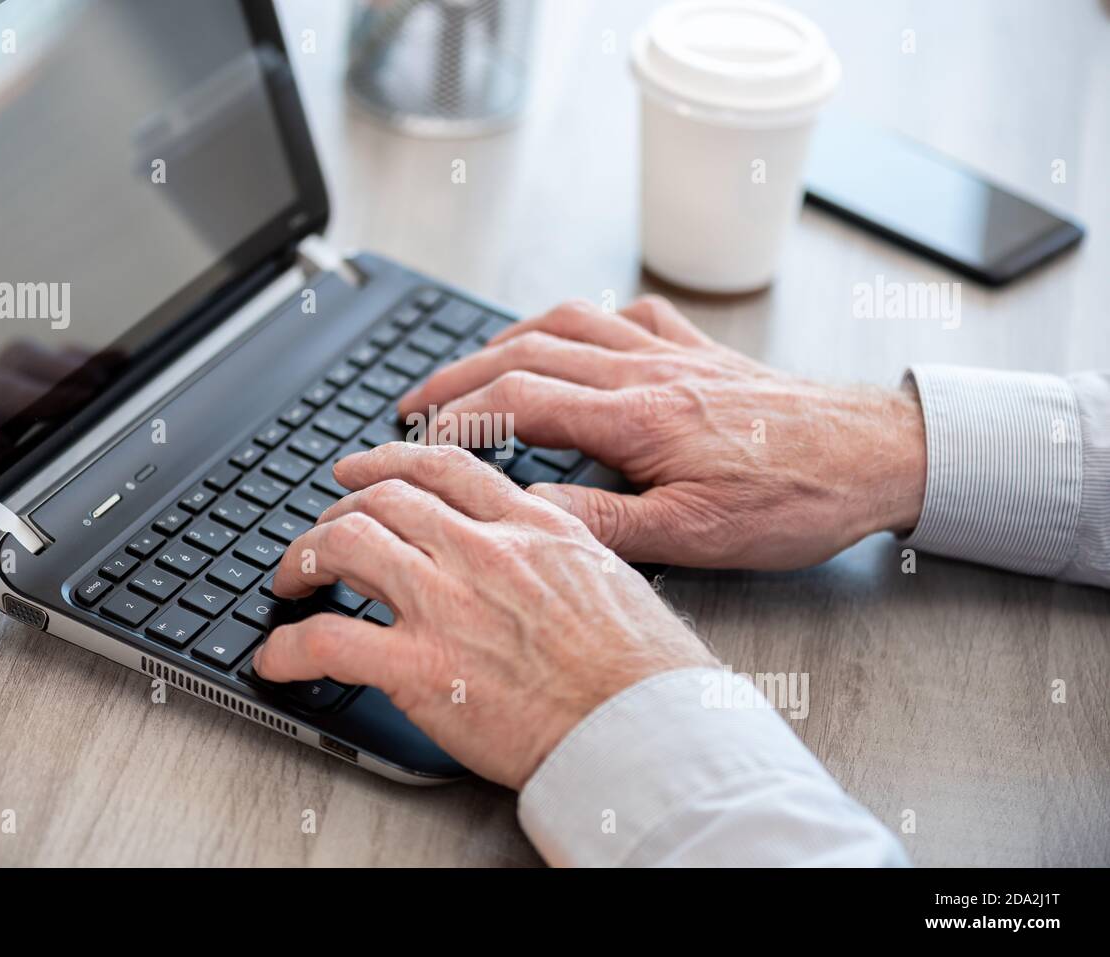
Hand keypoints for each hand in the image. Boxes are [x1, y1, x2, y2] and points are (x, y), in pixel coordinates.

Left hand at [253, 443, 716, 788]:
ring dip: (304, 558)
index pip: (442, 468)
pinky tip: (275, 659)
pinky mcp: (420, 668)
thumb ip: (557, 546)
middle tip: (320, 530)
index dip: (388, 461)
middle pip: (383, 498)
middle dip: (337, 509)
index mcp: (530, 527)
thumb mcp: (608, 574)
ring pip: (346, 545)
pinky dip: (288, 648)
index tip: (364, 470)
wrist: (643, 728)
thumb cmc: (640, 667)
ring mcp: (447, 605)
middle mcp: (482, 552)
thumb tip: (532, 538)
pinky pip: (329, 642)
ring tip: (291, 577)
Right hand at [399, 297, 926, 569]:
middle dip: (456, 375)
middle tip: (413, 401)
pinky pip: (626, 315)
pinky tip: (574, 338)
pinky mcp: (699, 350)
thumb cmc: (796, 499)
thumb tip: (525, 513)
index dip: (455, 419)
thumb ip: (605, 524)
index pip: (517, 402)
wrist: (877, 456)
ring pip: (566, 323)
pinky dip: (582, 322)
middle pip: (525, 352)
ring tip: (469, 367)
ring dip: (504, 340)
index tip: (416, 441)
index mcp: (636, 418)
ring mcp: (672, 353)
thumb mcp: (697, 536)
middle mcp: (645, 371)